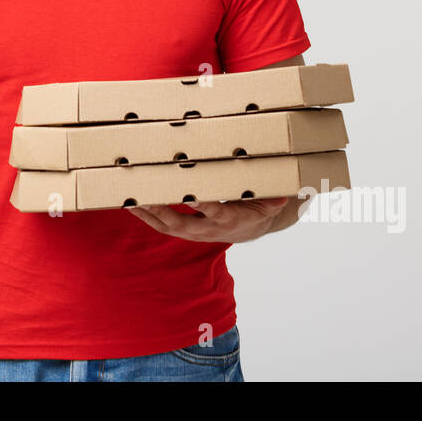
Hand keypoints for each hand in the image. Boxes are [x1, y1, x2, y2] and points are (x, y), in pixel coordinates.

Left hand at [127, 196, 298, 242]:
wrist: (251, 229)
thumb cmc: (258, 208)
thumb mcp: (270, 202)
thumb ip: (275, 196)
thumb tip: (293, 188)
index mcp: (231, 219)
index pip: (217, 212)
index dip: (205, 206)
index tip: (193, 195)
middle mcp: (209, 229)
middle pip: (182, 223)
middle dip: (162, 210)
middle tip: (146, 196)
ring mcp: (195, 232)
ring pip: (167, 226)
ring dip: (147, 214)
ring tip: (127, 200)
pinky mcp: (185, 230)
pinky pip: (162, 225)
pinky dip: (146, 215)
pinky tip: (131, 203)